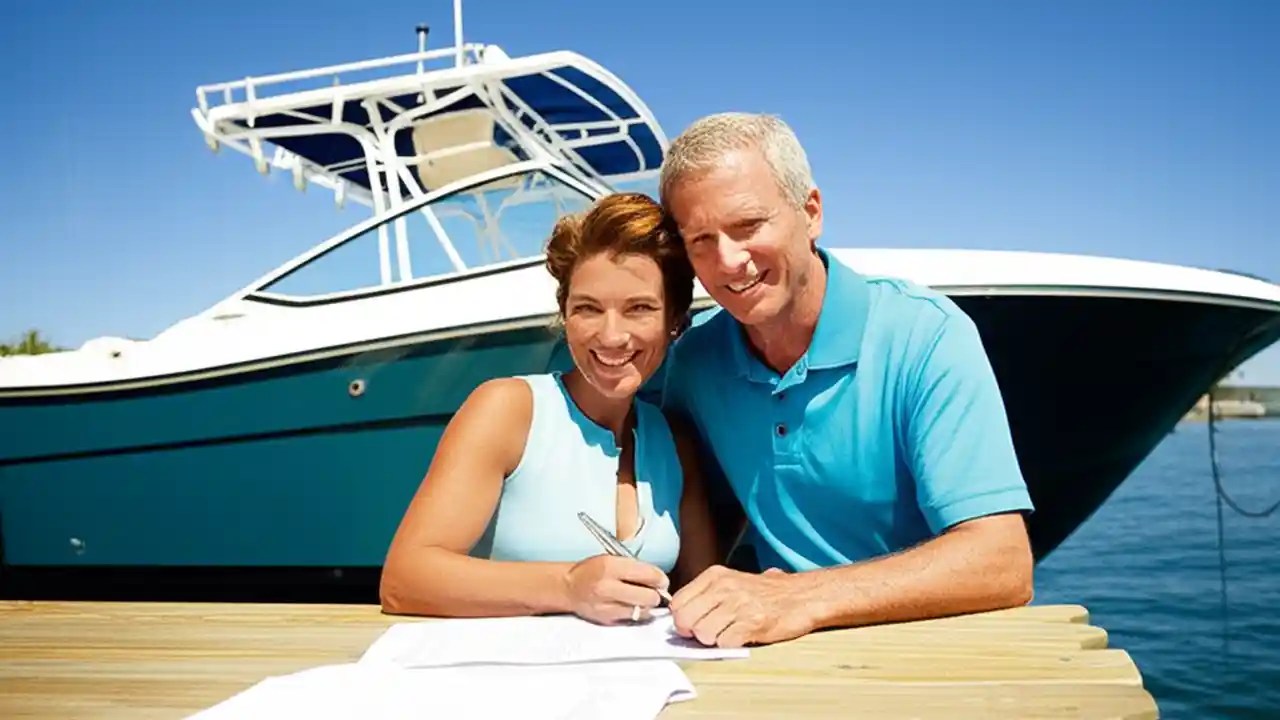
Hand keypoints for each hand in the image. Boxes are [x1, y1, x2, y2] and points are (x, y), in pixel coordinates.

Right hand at [564, 554, 668, 624]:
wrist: (569, 588)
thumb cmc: (592, 571)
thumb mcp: (612, 559)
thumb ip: (635, 568)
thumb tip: (659, 581)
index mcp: (610, 566)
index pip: (648, 574)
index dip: (660, 579)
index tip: (662, 581)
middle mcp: (608, 587)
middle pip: (649, 597)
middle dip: (655, 595)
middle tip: (653, 592)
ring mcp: (606, 606)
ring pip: (643, 611)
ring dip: (647, 606)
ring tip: (642, 599)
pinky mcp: (607, 620)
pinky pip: (632, 619)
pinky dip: (637, 614)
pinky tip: (631, 606)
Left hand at [668, 564, 812, 647]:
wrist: (803, 595)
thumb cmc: (767, 593)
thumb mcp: (732, 581)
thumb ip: (707, 595)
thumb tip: (681, 614)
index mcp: (715, 576)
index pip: (678, 603)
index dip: (682, 619)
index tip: (692, 624)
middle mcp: (724, 588)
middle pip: (686, 620)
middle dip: (693, 633)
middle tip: (707, 634)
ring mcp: (738, 605)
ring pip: (703, 633)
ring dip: (713, 641)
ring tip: (728, 634)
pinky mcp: (753, 624)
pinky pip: (726, 643)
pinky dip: (730, 645)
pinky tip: (741, 637)